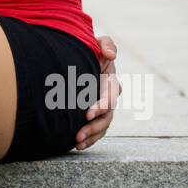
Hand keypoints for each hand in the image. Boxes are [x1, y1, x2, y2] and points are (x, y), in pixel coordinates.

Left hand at [76, 33, 120, 149]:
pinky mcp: (94, 115)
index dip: (101, 106)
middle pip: (106, 117)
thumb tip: (111, 55)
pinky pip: (95, 131)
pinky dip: (89, 139)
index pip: (110, 97)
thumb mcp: (98, 42)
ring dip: (91, 136)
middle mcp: (109, 97)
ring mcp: (102, 108)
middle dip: (94, 127)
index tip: (87, 114)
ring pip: (102, 126)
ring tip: (76, 142)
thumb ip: (106, 44)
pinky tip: (77, 145)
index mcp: (111, 81)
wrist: (77, 56)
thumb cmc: (89, 49)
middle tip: (78, 133)